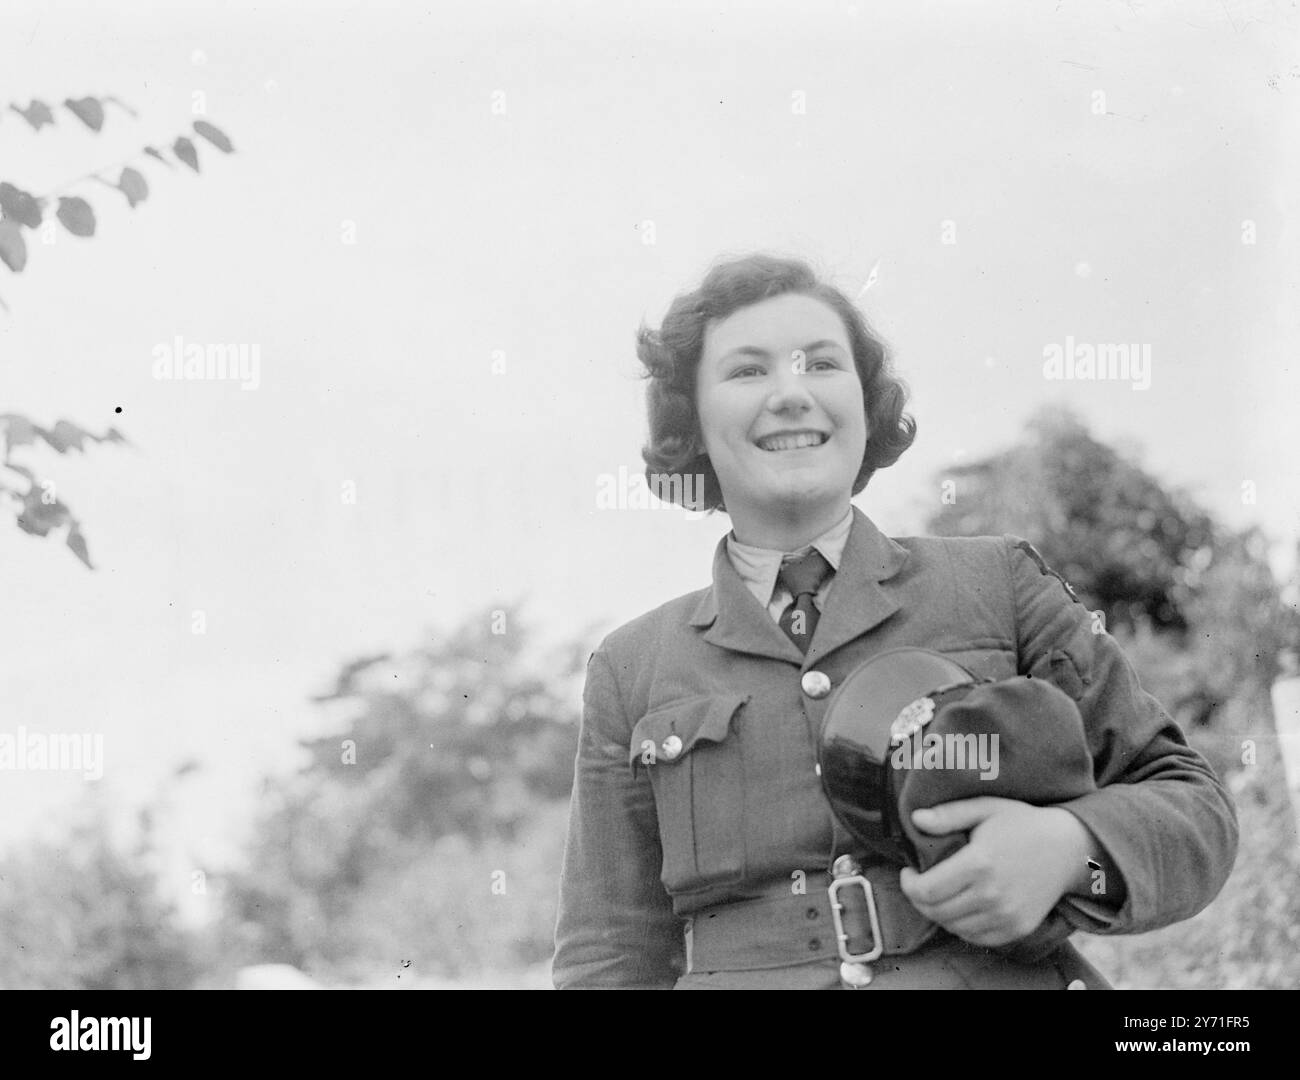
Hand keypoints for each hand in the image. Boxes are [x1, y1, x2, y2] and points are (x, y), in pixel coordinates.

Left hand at [897, 796, 1089, 946]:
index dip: (908, 884)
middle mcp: (992, 895)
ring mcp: (1007, 915)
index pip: (926, 891)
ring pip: (954, 928)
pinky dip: (961, 926)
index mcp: (979, 864)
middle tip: (919, 884)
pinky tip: (960, 907)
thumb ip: (948, 814)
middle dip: (918, 899)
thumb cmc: (1022, 823)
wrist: (1067, 849)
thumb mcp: (985, 808)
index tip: (909, 872)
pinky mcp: (1018, 928)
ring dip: (938, 913)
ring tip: (939, 894)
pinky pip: (977, 938)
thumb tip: (916, 819)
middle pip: (936, 912)